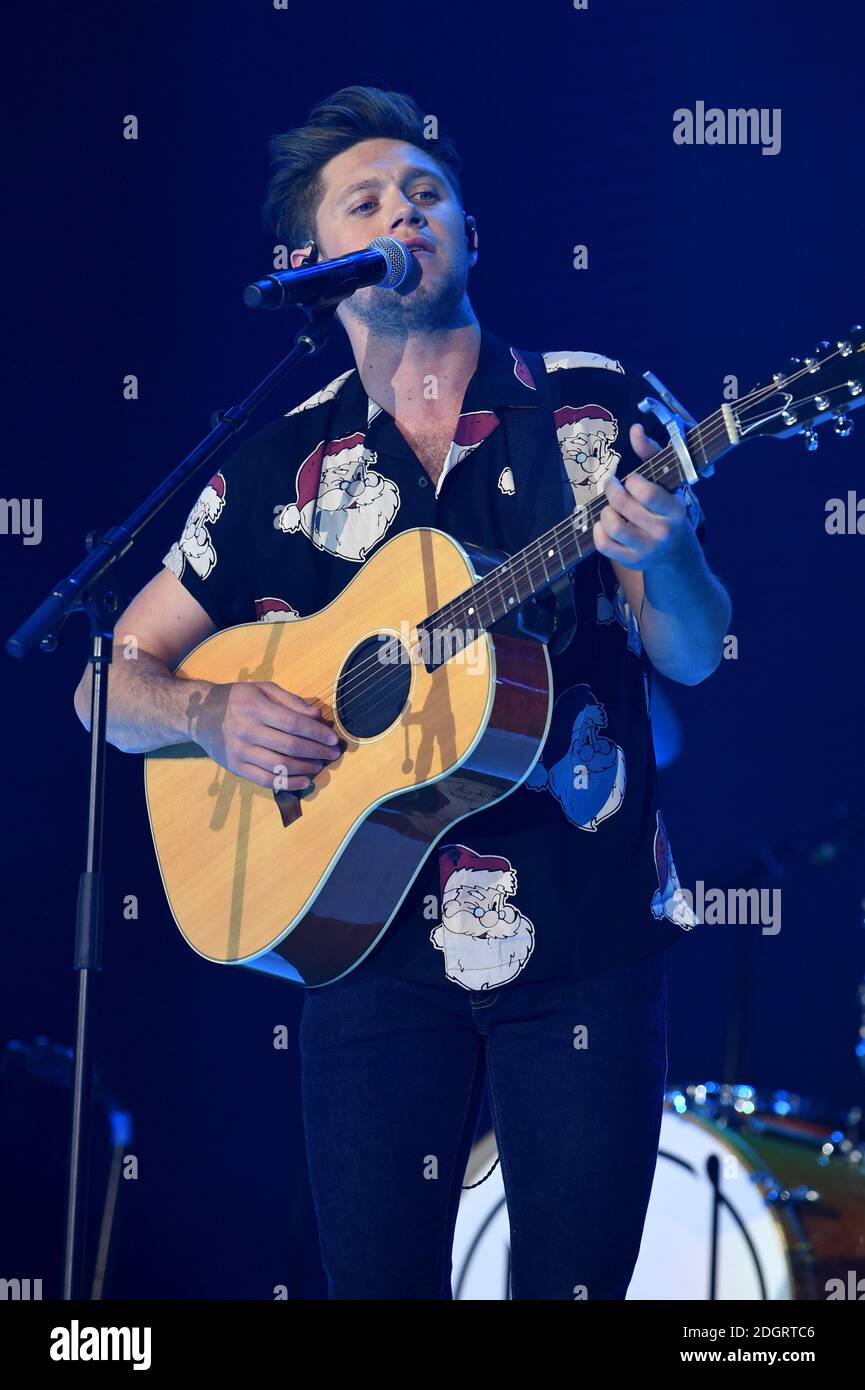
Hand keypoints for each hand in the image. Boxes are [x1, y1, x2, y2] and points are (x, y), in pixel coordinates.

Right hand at [192, 680, 341, 789]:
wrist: (201, 715)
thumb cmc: (238, 699)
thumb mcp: (263, 689)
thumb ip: (291, 701)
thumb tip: (316, 715)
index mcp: (255, 708)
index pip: (293, 723)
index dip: (316, 733)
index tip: (332, 739)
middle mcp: (246, 731)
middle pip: (289, 746)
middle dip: (316, 751)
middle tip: (332, 754)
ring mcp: (240, 751)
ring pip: (279, 765)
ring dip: (305, 768)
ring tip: (320, 765)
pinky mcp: (236, 767)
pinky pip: (266, 780)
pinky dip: (288, 783)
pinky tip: (304, 780)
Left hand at [592, 423, 695, 571]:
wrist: (677, 556)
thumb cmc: (669, 511)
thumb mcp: (668, 483)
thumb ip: (652, 453)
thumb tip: (635, 429)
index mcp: (674, 509)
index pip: (645, 492)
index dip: (631, 481)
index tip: (631, 480)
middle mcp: (661, 531)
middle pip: (622, 505)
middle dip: (611, 489)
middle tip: (611, 484)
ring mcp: (646, 548)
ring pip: (611, 525)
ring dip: (605, 511)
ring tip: (611, 508)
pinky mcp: (631, 560)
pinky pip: (603, 545)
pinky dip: (598, 531)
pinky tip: (605, 524)